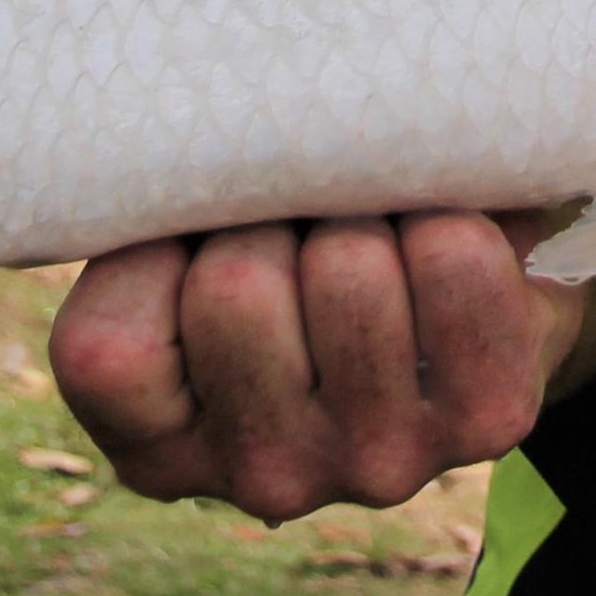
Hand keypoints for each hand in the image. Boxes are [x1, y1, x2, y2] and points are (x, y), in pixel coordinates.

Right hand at [49, 210, 595, 520]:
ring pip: (346, 266)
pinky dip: (452, 216)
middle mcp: (265, 478)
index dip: (155, 251)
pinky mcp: (486, 419)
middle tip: (303, 218)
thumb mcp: (190, 242)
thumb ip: (161, 208)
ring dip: (364, 209)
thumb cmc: (292, 247)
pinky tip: (446, 241)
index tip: (200, 228)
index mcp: (160, 448)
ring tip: (376, 225)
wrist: (471, 300)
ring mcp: (379, 463)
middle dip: (272, 215)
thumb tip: (169, 117)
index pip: (109, 351)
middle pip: (235, 288)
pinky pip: (453, 262)